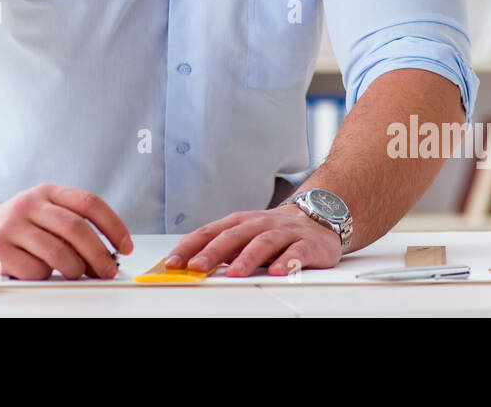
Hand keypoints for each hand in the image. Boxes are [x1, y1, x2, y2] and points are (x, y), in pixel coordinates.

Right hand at [0, 183, 132, 280]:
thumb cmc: (13, 226)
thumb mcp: (41, 212)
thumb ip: (71, 224)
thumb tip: (108, 251)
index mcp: (46, 192)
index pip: (88, 203)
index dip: (113, 225)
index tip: (125, 246)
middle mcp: (28, 204)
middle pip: (76, 228)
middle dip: (99, 254)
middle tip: (107, 270)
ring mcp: (11, 226)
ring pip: (58, 252)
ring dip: (74, 269)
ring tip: (75, 274)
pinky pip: (33, 270)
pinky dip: (44, 277)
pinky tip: (38, 272)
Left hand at [164, 202, 341, 276]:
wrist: (317, 216)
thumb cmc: (273, 231)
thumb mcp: (244, 236)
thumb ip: (221, 249)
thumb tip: (188, 265)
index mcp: (239, 222)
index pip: (209, 232)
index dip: (190, 246)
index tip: (173, 262)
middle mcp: (259, 224)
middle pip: (233, 235)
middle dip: (213, 251)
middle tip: (197, 266)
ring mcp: (284, 233)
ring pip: (263, 242)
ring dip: (247, 257)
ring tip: (235, 273)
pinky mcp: (307, 244)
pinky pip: (297, 252)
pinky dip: (287, 261)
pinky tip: (278, 271)